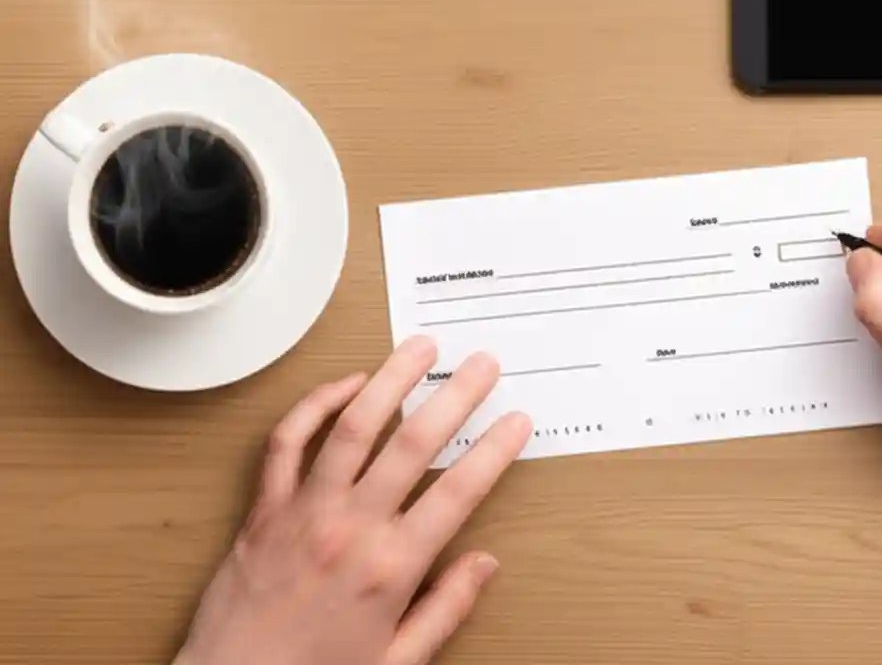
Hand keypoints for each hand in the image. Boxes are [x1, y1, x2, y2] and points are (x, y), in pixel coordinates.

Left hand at [174, 337, 531, 664]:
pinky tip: (344, 386)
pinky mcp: (264, 508)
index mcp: (390, 569)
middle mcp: (350, 529)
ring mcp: (304, 511)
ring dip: (390, 381)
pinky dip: (315, 406)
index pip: (458, 492)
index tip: (516, 421)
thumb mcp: (397, 662)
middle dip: (455, 396)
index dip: (493, 450)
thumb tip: (484, 564)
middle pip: (413, 444)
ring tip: (418, 349)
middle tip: (481, 363)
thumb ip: (445, 610)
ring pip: (353, 427)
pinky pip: (287, 442)